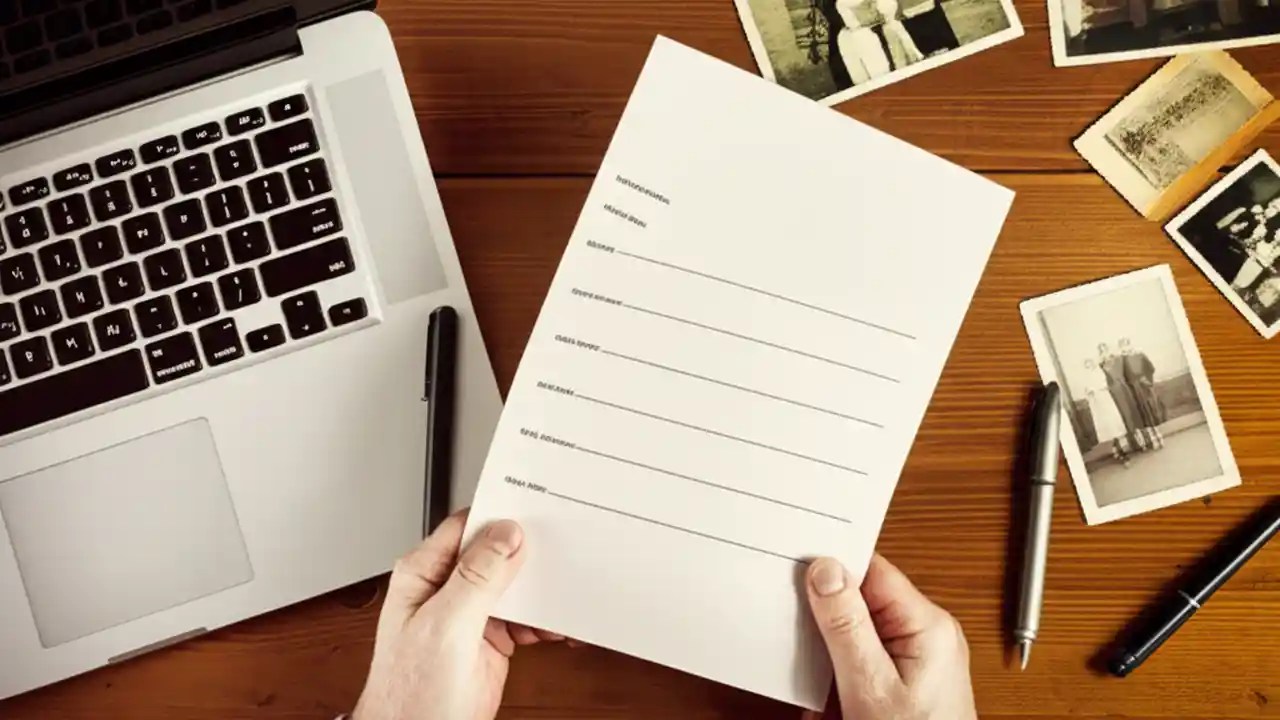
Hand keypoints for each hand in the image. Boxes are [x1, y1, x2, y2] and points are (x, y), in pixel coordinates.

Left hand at [354, 510, 561, 719]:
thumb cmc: (410, 694)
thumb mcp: (445, 627)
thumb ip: (476, 578)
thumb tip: (506, 533)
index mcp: (425, 574)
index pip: (467, 526)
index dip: (500, 516)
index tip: (537, 514)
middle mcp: (447, 589)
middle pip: (496, 553)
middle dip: (530, 556)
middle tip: (561, 555)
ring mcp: (469, 613)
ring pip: (515, 585)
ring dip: (542, 591)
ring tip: (565, 597)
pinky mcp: (490, 639)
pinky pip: (525, 616)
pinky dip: (544, 620)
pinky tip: (558, 626)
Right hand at [806, 554, 976, 719]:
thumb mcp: (870, 687)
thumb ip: (847, 626)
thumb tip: (826, 569)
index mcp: (927, 625)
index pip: (872, 570)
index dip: (832, 569)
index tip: (795, 574)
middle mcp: (926, 633)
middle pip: (862, 599)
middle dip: (826, 622)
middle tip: (803, 643)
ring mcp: (917, 656)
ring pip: (856, 631)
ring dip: (831, 654)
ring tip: (825, 689)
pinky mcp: (905, 676)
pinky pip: (862, 657)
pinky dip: (841, 675)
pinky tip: (832, 701)